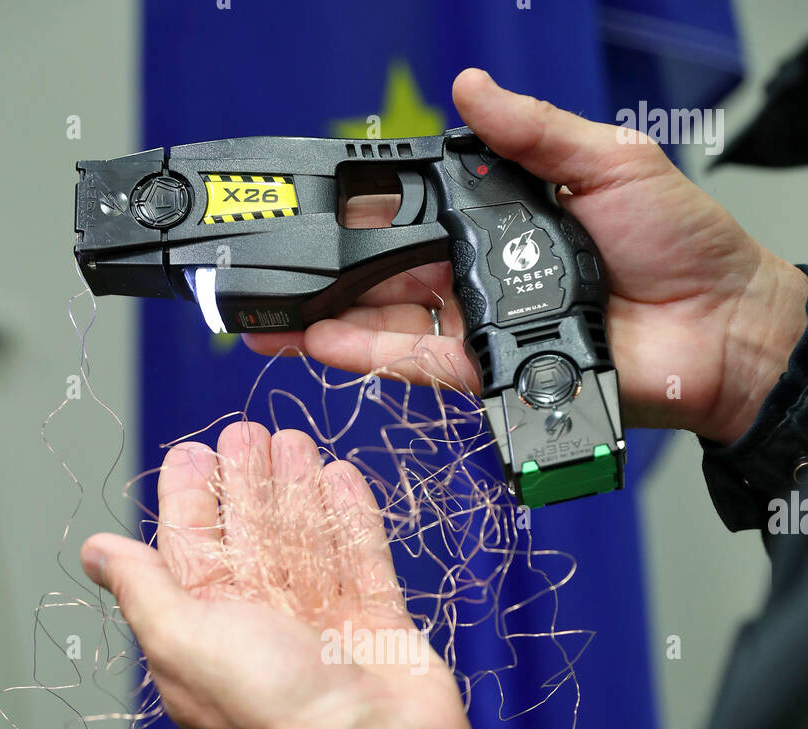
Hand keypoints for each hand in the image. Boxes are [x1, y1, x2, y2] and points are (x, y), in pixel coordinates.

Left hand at [80, 424, 473, 728]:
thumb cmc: (272, 707)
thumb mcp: (182, 640)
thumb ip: (142, 588)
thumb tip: (94, 553)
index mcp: (209, 628)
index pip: (192, 548)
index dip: (189, 498)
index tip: (194, 452)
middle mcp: (263, 623)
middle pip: (251, 536)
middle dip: (246, 483)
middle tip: (247, 434)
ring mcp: (323, 624)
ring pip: (306, 540)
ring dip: (297, 490)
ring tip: (294, 442)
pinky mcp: (377, 624)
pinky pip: (362, 559)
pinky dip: (351, 519)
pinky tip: (342, 478)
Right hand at [244, 68, 807, 445]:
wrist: (725, 325)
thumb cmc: (685, 244)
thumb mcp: (607, 161)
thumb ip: (533, 132)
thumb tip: (469, 89)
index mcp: (505, 222)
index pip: (419, 216)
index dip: (365, 216)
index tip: (315, 210)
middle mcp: (487, 279)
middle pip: (390, 277)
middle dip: (326, 279)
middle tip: (268, 275)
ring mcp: (487, 331)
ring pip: (392, 326)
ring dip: (329, 324)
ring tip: (270, 320)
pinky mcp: (496, 375)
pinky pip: (424, 366)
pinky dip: (371, 358)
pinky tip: (322, 345)